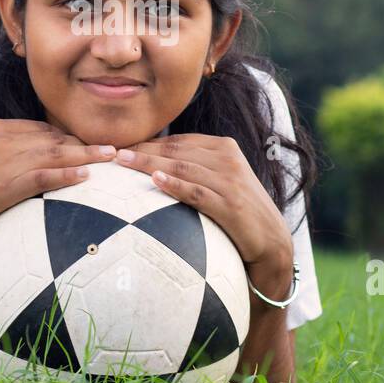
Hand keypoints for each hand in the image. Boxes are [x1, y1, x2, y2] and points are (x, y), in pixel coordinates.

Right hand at [0, 119, 117, 247]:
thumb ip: (10, 155)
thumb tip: (41, 160)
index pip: (43, 129)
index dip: (70, 138)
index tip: (93, 145)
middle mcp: (1, 139)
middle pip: (53, 138)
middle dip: (85, 143)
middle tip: (115, 148)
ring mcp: (1, 161)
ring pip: (53, 153)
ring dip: (86, 154)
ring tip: (111, 156)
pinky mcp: (1, 185)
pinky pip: (41, 177)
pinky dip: (65, 175)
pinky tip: (86, 177)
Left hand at [112, 134, 292, 270]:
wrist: (272, 241)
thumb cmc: (239, 211)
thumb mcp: (221, 182)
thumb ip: (197, 169)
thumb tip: (156, 165)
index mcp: (224, 148)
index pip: (178, 141)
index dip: (148, 141)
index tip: (121, 144)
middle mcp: (228, 159)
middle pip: (175, 151)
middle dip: (142, 149)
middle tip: (111, 150)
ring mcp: (230, 181)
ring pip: (181, 167)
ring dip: (149, 163)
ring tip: (122, 161)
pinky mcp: (230, 205)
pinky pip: (196, 192)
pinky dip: (174, 184)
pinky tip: (154, 179)